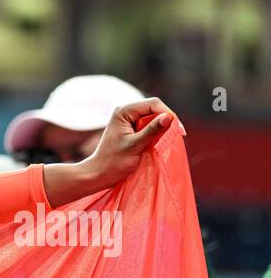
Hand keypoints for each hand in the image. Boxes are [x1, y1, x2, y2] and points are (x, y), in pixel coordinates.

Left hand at [40, 97, 174, 206]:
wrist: (99, 174)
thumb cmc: (114, 162)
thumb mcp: (135, 146)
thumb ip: (151, 131)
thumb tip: (169, 117)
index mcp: (123, 111)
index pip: (153, 104)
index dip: (168, 114)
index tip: (178, 130)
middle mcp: (126, 111)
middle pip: (155, 108)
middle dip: (166, 120)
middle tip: (177, 135)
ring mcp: (128, 119)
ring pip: (153, 117)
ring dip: (162, 127)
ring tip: (168, 139)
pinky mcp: (131, 127)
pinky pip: (149, 125)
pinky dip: (156, 132)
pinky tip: (159, 141)